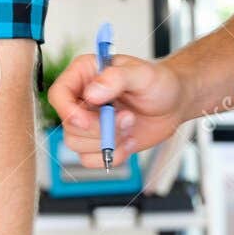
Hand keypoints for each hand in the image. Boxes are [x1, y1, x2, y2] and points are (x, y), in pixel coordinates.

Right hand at [47, 54, 187, 167]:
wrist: (174, 104)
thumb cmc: (159, 82)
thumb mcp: (142, 74)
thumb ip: (116, 78)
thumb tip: (92, 93)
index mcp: (85, 74)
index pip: (59, 94)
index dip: (67, 110)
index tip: (86, 119)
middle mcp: (82, 99)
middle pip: (69, 125)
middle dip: (99, 128)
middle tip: (127, 116)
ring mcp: (89, 122)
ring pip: (77, 145)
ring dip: (108, 141)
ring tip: (130, 124)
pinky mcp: (99, 142)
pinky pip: (91, 160)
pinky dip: (113, 155)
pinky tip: (129, 140)